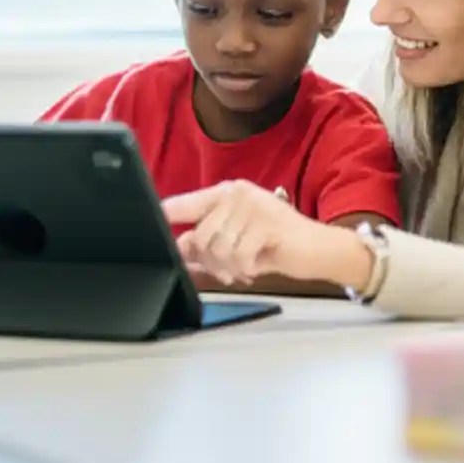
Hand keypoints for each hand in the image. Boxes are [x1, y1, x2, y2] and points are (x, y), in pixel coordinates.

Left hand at [162, 180, 371, 289]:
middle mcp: (236, 194)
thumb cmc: (277, 246)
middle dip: (211, 261)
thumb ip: (206, 247)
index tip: (143, 223)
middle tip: (231, 268)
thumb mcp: (237, 244)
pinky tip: (258, 264)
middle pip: (199, 236)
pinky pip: (238, 255)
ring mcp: (252, 205)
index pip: (183, 203)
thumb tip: (177, 253)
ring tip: (246, 265)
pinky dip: (246, 268)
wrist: (321, 250)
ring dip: (229, 267)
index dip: (163, 215)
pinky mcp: (267, 223)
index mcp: (226, 194)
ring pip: (217, 248)